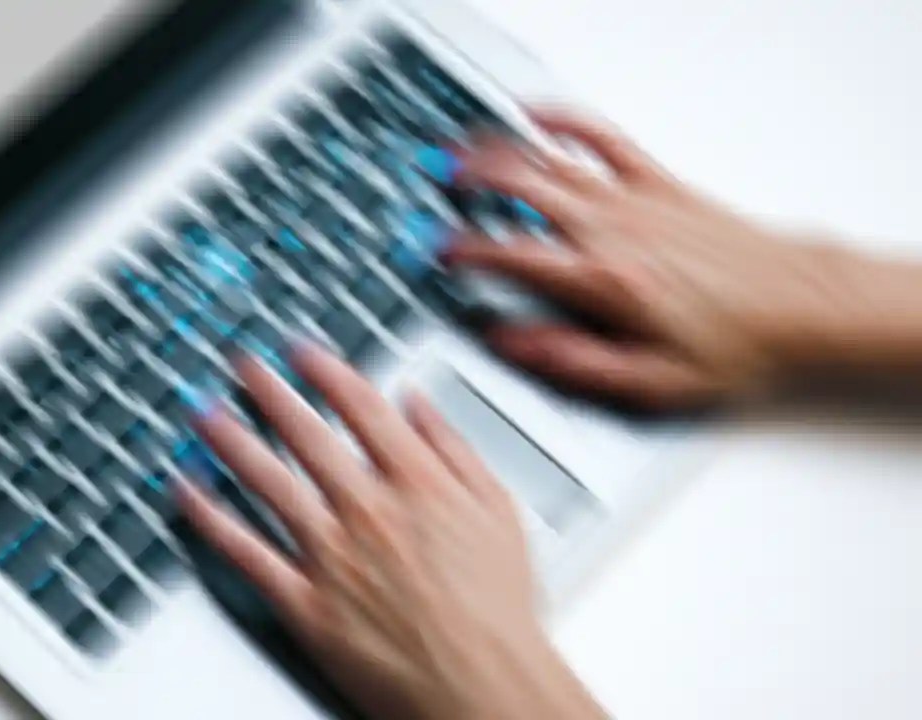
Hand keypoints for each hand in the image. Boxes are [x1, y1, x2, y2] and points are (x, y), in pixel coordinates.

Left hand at [177, 344, 604, 719]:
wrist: (485, 687)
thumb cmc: (499, 611)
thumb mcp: (500, 511)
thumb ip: (456, 449)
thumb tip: (419, 402)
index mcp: (417, 482)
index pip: (360, 406)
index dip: (324, 370)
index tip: (299, 350)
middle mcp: (367, 509)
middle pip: (305, 432)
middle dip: (266, 389)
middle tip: (240, 363)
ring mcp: (330, 554)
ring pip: (266, 480)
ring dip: (228, 438)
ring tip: (203, 410)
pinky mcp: (305, 602)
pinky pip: (245, 551)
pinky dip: (210, 518)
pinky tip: (187, 491)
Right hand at [443, 106, 897, 410]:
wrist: (801, 307)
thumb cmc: (734, 346)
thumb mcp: (645, 383)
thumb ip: (568, 361)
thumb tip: (508, 341)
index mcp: (601, 284)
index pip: (510, 256)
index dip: (464, 252)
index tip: (438, 253)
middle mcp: (611, 233)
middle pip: (520, 192)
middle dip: (468, 184)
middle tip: (436, 185)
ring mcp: (634, 202)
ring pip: (550, 162)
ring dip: (500, 152)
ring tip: (462, 150)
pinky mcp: (659, 185)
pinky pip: (604, 140)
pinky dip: (566, 122)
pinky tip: (538, 117)